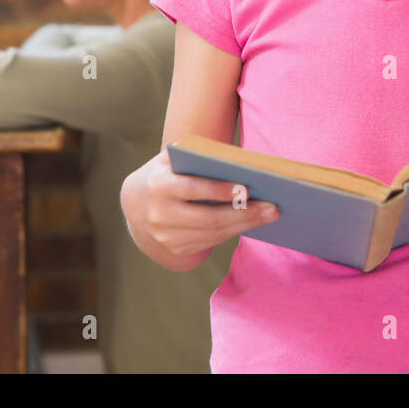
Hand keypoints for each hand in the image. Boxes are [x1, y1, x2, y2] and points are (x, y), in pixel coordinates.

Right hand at [121, 150, 278, 263]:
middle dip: (244, 213)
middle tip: (272, 207)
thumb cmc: (163, 174)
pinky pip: (210, 241)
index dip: (220, 190)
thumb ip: (194, 158)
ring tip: (269, 214)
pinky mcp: (175, 249)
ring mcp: (167, 236)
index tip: (247, 188)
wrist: (135, 205)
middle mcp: (160, 215)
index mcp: (158, 186)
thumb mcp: (170, 161)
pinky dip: (233, 231)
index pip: (192, 189)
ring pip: (213, 233)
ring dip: (245, 224)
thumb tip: (237, 163)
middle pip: (209, 218)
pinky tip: (251, 222)